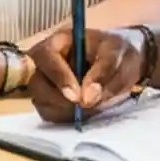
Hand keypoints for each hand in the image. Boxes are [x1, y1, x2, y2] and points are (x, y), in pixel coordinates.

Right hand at [26, 27, 144, 122]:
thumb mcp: (116, 52)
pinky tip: (84, 114)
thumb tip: (87, 97)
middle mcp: (46, 63)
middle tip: (84, 106)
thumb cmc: (116, 52)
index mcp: (58, 42)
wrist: (123, 67)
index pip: (45, 56)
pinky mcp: (50, 101)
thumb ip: (104, 70)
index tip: (77, 96)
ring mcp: (46, 83)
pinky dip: (65, 118)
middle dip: (59, 99)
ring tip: (89, 109)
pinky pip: (48, 114)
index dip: (58, 77)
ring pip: (40, 101)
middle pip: (36, 83)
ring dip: (64, 110)